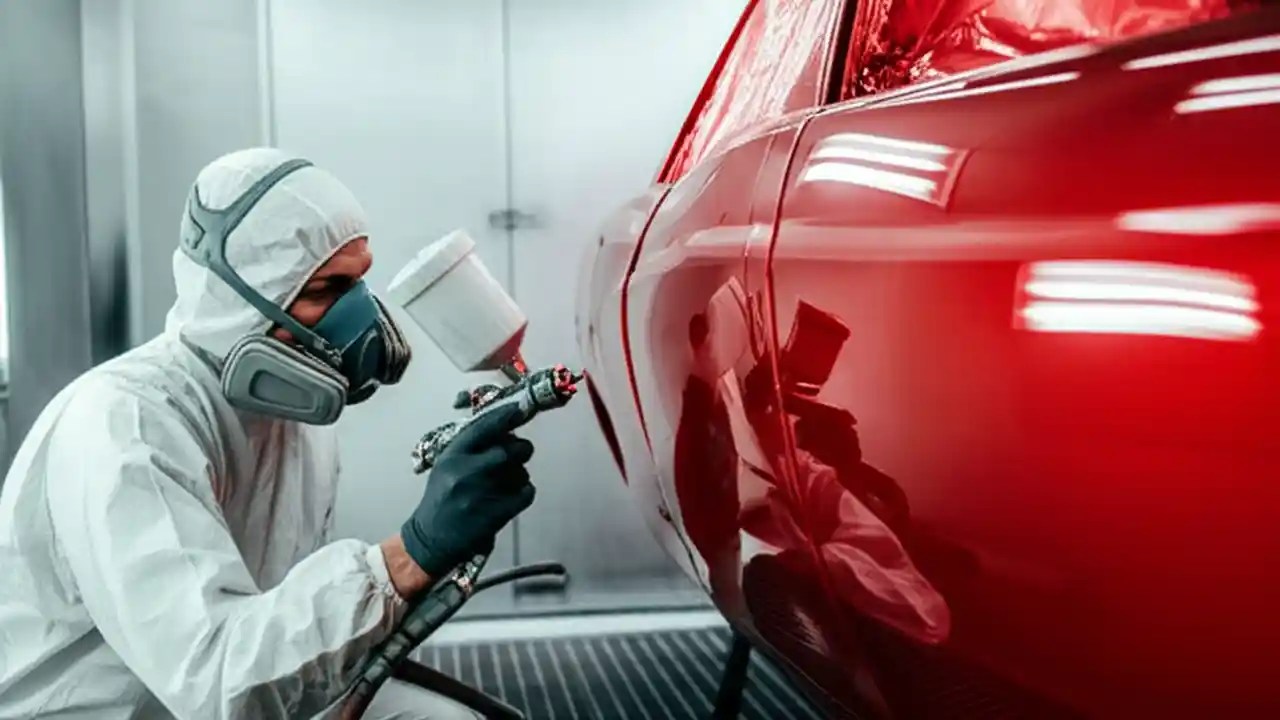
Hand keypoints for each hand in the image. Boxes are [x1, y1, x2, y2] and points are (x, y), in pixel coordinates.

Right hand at [399, 404, 535, 578]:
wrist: (430, 539)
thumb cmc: (441, 499)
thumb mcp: (446, 466)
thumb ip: (471, 447)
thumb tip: (505, 429)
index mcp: (452, 456)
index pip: (483, 427)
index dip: (504, 416)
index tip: (518, 410)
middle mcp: (466, 471)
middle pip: (509, 449)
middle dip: (520, 449)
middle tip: (519, 453)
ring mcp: (482, 493)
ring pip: (521, 472)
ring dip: (520, 474)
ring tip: (506, 483)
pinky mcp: (497, 513)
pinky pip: (526, 492)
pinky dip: (525, 492)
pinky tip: (512, 497)